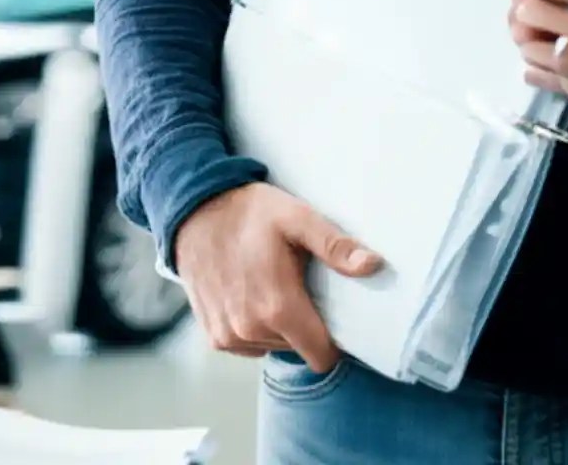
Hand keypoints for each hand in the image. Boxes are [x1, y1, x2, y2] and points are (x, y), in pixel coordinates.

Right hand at [175, 182, 382, 372]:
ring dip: (276, 326)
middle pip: (298, 348)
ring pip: (273, 347)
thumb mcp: (297, 218)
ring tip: (268, 287)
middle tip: (295, 286)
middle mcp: (250, 330)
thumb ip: (335, 245)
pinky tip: (247, 296)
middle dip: (302, 324)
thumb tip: (373, 265)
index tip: (328, 311)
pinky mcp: (213, 336)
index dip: (332, 338)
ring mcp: (228, 336)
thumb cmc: (248, 213)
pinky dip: (252, 328)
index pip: (322, 356)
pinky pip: (248, 346)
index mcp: (278, 308)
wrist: (193, 212)